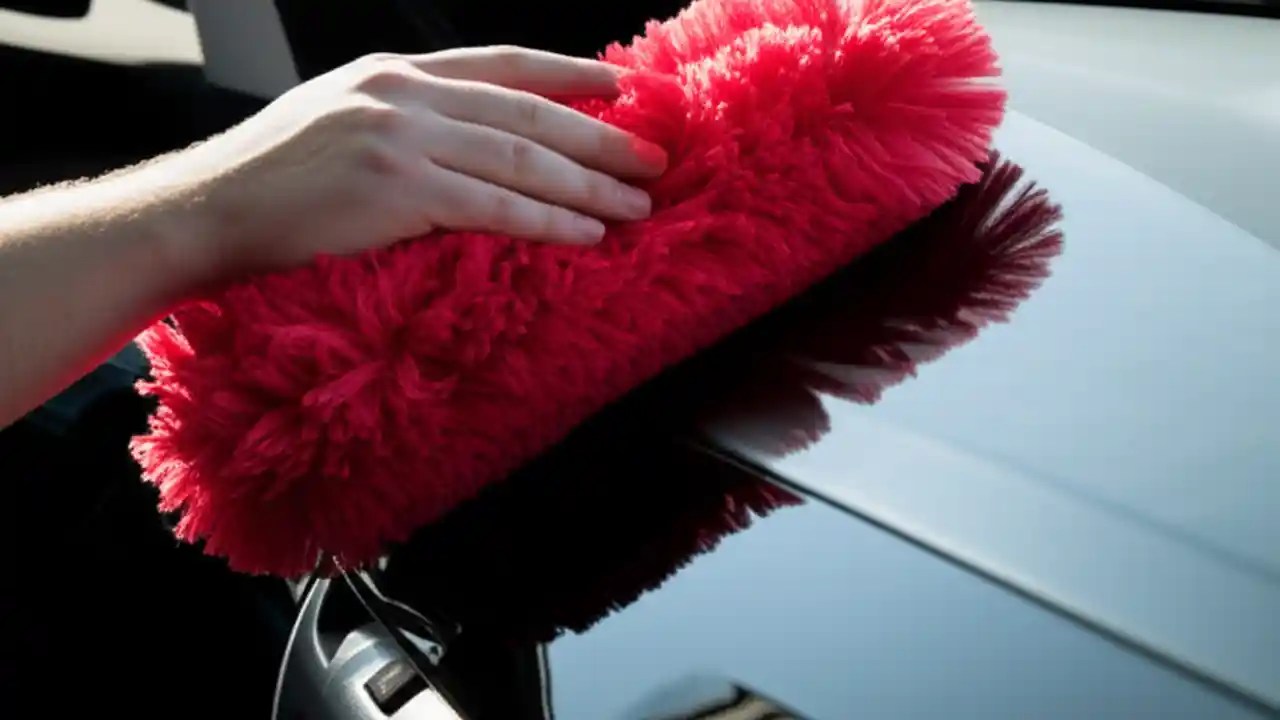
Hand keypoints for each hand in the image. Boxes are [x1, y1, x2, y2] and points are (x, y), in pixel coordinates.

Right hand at [167, 46, 667, 280]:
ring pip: (522, 161)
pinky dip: (549, 221)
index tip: (621, 88)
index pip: (502, 64)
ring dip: (590, 186)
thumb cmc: (272, 180)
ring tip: (637, 205)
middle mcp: (405, 95)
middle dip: (600, 138)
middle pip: (528, 114)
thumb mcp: (340, 120)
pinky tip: (587, 233)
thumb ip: (406, 118)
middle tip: (653, 160)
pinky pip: (495, 205)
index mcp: (395, 73)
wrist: (206, 213)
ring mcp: (402, 138)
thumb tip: (472, 140)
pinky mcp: (397, 190)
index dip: (568, 74)